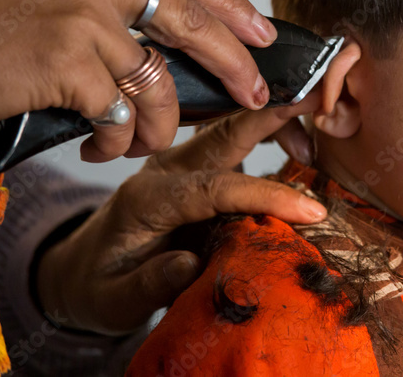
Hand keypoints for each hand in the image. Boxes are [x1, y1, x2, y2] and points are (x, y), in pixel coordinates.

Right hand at [0, 0, 277, 160]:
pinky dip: (117, 140)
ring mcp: (78, 15)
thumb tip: (174, 48)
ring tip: (143, 143)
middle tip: (255, 93)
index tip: (262, 31)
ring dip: (160, 124)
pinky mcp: (64, 61)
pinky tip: (98, 148)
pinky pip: (119, 113)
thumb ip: (108, 9)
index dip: (229, 4)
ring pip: (156, 80)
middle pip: (189, 19)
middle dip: (232, 62)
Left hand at [34, 87, 324, 334]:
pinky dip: (270, 132)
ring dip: (276, 121)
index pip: (213, 190)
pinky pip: (236, 140)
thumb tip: (189, 263)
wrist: (84, 270)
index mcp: (149, 200)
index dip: (265, 197)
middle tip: (316, 100)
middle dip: (271, 115)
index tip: (310, 211)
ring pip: (233, 129)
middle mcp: (166, 170)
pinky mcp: (197, 166)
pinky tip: (301, 144)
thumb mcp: (116, 301)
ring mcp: (182, 163)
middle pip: (224, 134)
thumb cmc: (102, 287)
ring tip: (319, 124)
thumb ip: (150, 284)